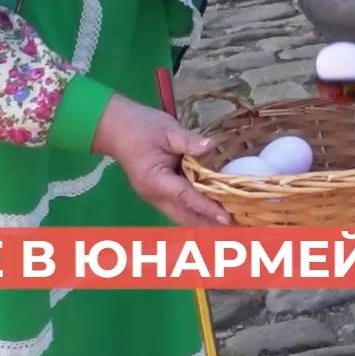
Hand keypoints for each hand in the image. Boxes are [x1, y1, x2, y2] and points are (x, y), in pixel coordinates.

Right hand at [90, 94, 231, 225]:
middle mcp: (155, 195)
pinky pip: (181, 209)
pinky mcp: (160, 194)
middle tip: (237, 228)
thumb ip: (189, 141)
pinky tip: (215, 214)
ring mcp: (156, 197)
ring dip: (204, 223)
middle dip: (209, 225)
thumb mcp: (167, 130)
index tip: (226, 218)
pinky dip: (198, 214)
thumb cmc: (141, 127)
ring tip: (231, 226)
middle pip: (185, 217)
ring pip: (183, 217)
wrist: (117, 128)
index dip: (206, 208)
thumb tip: (211, 147)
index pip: (185, 197)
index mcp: (155, 180)